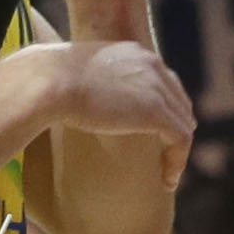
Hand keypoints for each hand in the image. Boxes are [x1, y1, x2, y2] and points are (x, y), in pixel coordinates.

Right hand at [0, 33, 195, 182]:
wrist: (50, 82)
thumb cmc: (51, 82)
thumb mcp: (80, 75)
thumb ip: (94, 83)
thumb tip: (82, 100)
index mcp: (135, 53)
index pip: (163, 80)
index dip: (165, 108)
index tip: (158, 132)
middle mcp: (151, 65)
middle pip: (178, 100)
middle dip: (176, 128)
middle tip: (168, 155)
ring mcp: (156, 87)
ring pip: (183, 122)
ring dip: (178, 150)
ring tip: (168, 174)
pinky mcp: (156, 111)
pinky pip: (181, 139)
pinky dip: (177, 161)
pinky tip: (167, 180)